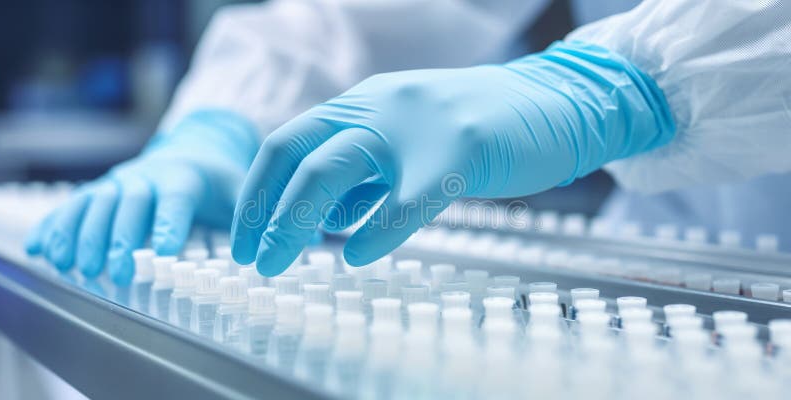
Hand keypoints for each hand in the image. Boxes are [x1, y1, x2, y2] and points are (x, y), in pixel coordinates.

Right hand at [25, 110, 258, 284]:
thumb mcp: (241, 191)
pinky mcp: (102, 191)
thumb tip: (284, 240)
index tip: (165, 249)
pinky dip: (56, 227)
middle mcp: (146, 175)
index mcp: (185, 176)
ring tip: (74, 267)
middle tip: (116, 271)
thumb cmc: (220, 180)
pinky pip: (74, 206)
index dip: (169, 222)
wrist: (195, 149)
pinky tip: (41, 251)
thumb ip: (253, 214)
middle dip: (120, 237)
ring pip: (96, 204)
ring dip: (82, 235)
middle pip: (129, 203)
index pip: (176, 197)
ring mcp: (120, 182)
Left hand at [231, 41, 673, 275]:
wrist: (555, 103)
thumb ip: (363, 174)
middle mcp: (377, 107)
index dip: (256, 192)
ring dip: (297, 222)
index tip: (246, 236)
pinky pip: (406, 197)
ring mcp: (416, 126)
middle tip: (253, 259)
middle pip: (298, 156)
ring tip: (280, 263)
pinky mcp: (461, 151)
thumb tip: (319, 215)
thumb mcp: (405, 142)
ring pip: (335, 171)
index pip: (287, 143)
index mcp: (362, 104)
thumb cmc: (478, 130)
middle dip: (264, 212)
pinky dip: (375, 229)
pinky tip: (355, 255)